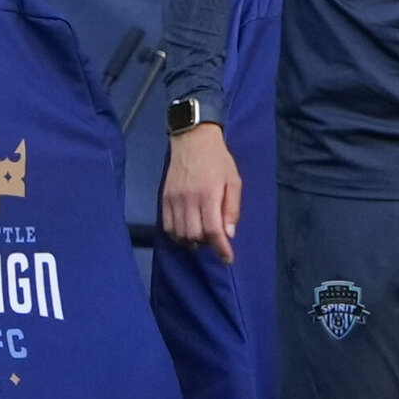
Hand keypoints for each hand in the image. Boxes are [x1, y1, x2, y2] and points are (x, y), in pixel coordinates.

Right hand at [160, 122, 241, 263]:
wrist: (192, 140)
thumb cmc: (218, 161)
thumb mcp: (234, 182)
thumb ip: (232, 209)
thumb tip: (229, 234)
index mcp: (209, 194)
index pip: (213, 230)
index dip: (220, 248)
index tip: (227, 258)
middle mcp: (188, 199)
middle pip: (194, 235)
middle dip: (206, 244)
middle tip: (215, 240)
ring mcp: (173, 199)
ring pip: (179, 233)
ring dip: (191, 241)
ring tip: (202, 237)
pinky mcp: (164, 198)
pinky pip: (167, 225)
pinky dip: (177, 235)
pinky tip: (186, 232)